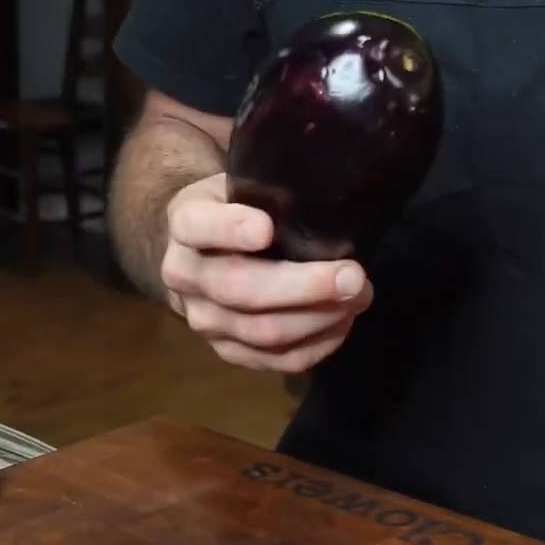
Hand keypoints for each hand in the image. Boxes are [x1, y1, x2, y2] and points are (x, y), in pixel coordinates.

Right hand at [162, 173, 372, 374]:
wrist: (200, 254)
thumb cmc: (238, 209)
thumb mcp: (242, 185)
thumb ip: (270, 190)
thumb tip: (333, 198)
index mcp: (186, 223)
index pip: (199, 226)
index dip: (230, 229)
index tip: (266, 228)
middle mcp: (185, 275)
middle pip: (239, 289)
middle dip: (304, 287)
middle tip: (353, 277)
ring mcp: (203, 319)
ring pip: (261, 331)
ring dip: (318, 318)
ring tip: (358, 297)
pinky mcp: (227, 351)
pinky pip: (275, 360)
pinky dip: (317, 345)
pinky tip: (343, 322)